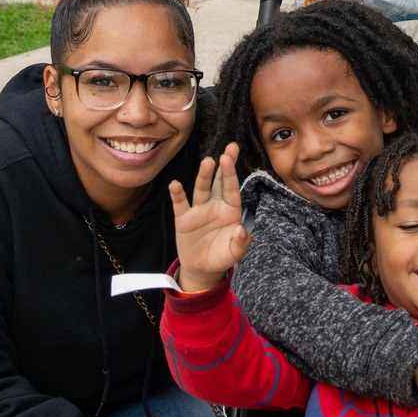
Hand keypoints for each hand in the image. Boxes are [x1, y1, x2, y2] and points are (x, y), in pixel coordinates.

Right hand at [168, 143, 250, 290]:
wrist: (202, 268)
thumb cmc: (221, 256)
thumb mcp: (234, 252)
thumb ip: (241, 243)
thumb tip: (242, 231)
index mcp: (230, 210)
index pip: (232, 189)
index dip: (231, 174)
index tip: (230, 158)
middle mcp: (215, 205)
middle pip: (219, 182)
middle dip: (223, 166)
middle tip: (229, 149)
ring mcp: (199, 210)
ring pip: (201, 189)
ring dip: (204, 176)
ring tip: (207, 162)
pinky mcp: (183, 218)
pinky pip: (180, 204)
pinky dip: (177, 194)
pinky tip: (175, 184)